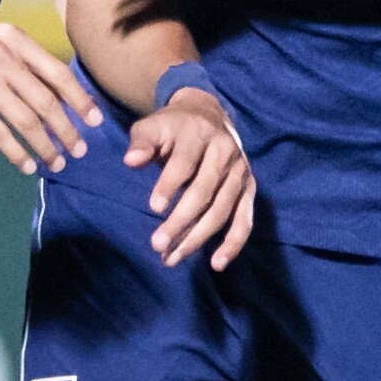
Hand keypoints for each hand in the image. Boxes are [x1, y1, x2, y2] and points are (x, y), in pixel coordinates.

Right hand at [0, 18, 101, 173]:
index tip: (95, 120)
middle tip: (79, 150)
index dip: (80, 99)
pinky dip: (16, 153)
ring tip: (56, 163)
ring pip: (26, 119)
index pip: (57, 72)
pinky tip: (25, 165)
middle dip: (67, 129)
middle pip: (46, 100)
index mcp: (12, 39)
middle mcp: (2, 57)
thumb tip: (48, 90)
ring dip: (45, 146)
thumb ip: (15, 59)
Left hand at [125, 90, 257, 269]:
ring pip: (221, 211)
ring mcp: (241, 173)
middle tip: (157, 245)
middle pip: (204, 192)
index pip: (184, 163)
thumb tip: (131, 160)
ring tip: (171, 258)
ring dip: (197, 238)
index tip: (153, 208)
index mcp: (200, 134)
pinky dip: (233, 244)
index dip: (169, 185)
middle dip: (180, 221)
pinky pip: (244, 221)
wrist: (209, 115)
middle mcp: (226, 153)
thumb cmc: (174, 127)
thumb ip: (142, 142)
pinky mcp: (249, 190)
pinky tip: (216, 264)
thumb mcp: (154, 126)